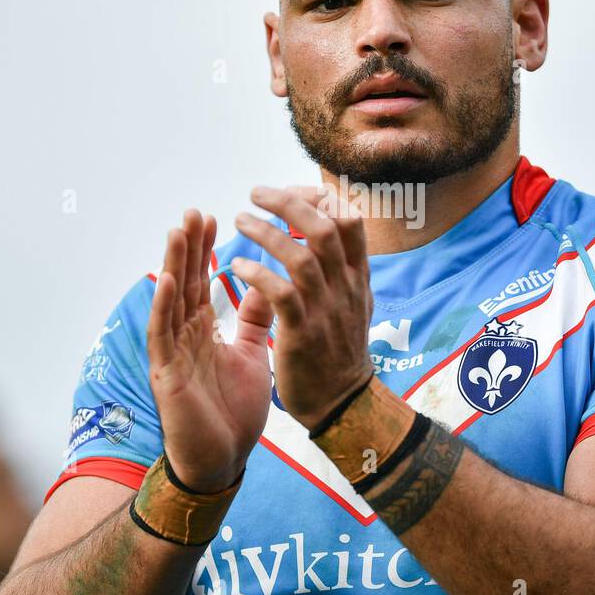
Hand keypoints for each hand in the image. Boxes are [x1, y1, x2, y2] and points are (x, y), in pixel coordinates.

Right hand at [146, 209, 273, 492]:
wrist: (223, 461)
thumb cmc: (233, 412)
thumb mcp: (250, 354)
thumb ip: (253, 320)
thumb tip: (264, 284)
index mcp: (204, 332)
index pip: (205, 283)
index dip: (208, 251)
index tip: (216, 218)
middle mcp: (184, 337)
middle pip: (186, 284)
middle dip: (189, 247)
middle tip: (194, 211)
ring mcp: (172, 354)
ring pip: (171, 302)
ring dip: (174, 265)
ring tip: (178, 230)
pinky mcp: (167, 375)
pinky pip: (164, 335)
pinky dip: (165, 306)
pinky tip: (169, 279)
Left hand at [229, 186, 374, 428]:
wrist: (342, 403)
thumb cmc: (340, 351)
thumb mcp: (353, 303)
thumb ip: (342, 268)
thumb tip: (328, 230)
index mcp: (357, 277)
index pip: (350, 220)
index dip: (320, 197)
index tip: (293, 191)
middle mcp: (345, 288)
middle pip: (324, 229)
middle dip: (288, 203)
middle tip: (256, 193)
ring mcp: (326, 310)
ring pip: (302, 256)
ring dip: (266, 233)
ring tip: (240, 220)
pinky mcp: (303, 334)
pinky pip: (281, 294)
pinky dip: (258, 274)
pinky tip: (238, 266)